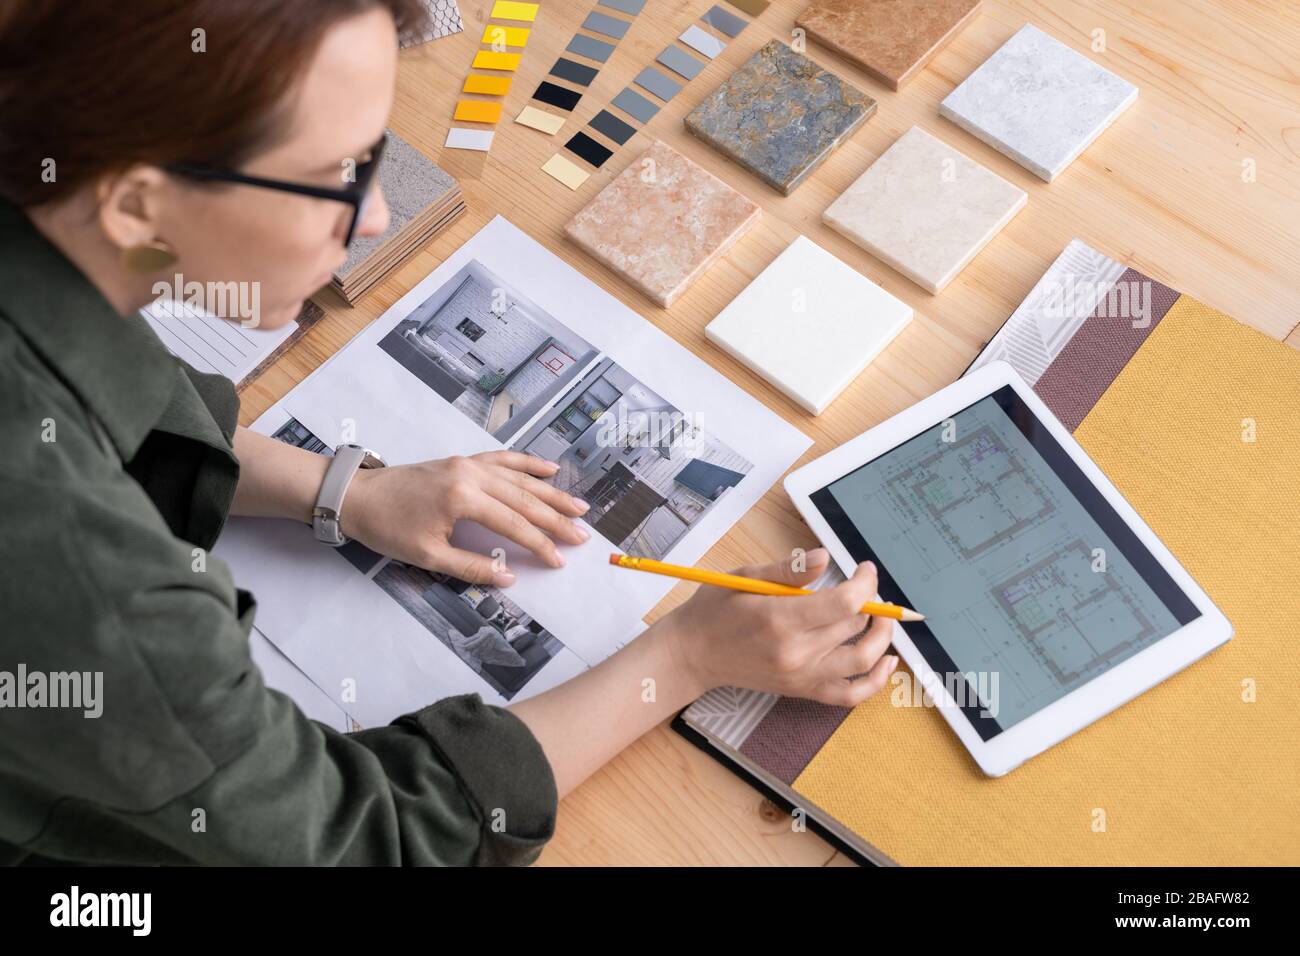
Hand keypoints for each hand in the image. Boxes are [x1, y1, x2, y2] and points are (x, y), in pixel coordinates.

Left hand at [343, 451, 589, 586]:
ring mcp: (468, 463)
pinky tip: (550, 468)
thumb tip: (508, 576)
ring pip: (520, 478)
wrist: (356, 496)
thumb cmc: (387, 528)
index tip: (559, 560)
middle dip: (556, 519)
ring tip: (578, 507)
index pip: (513, 524)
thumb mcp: (427, 555)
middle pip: (524, 499)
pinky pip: (503, 459)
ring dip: (551, 493)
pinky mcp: (463, 460)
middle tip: (582, 536)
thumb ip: (471, 566)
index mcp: (463, 497)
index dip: (539, 544)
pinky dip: (528, 463)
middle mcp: (471, 474)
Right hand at [656, 547, 898, 707]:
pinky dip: (875, 682)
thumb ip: (788, 569)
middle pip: (856, 626)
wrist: (693, 654)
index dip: (865, 582)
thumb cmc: (715, 611)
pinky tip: (887, 662)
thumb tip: (824, 558)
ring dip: (883, 636)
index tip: (865, 569)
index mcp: (780, 618)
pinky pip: (849, 695)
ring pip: (863, 660)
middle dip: (871, 600)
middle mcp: (795, 652)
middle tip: (866, 585)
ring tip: (882, 617)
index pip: (844, 602)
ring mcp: (801, 675)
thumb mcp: (745, 577)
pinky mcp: (802, 690)